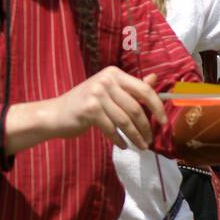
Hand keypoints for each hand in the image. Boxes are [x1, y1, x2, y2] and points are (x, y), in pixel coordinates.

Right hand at [6, 67, 165, 155]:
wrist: (55, 114)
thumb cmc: (85, 104)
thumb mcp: (109, 91)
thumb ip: (131, 87)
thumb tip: (155, 78)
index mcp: (114, 74)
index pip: (143, 90)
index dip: (157, 107)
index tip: (164, 122)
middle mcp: (106, 80)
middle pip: (136, 108)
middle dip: (146, 127)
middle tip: (150, 140)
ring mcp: (97, 94)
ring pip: (125, 121)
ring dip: (135, 137)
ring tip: (141, 146)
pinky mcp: (90, 110)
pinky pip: (112, 129)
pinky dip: (119, 140)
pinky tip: (124, 146)